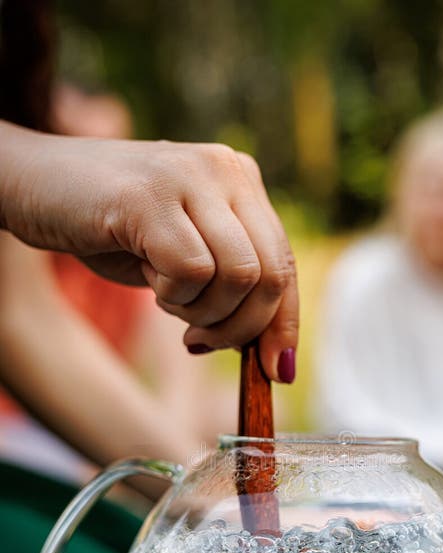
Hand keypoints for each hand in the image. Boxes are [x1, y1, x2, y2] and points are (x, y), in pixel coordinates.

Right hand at [0, 123, 297, 381]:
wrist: (33, 187)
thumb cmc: (112, 230)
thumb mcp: (186, 257)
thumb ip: (231, 286)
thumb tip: (276, 358)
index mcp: (241, 180)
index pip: (285, 263)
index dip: (284, 324)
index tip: (276, 371)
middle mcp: (225, 168)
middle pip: (271, 274)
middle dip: (241, 328)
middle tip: (199, 340)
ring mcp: (191, 176)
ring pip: (238, 276)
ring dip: (201, 312)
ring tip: (164, 296)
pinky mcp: (152, 195)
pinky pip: (192, 272)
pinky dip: (172, 296)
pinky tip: (147, 278)